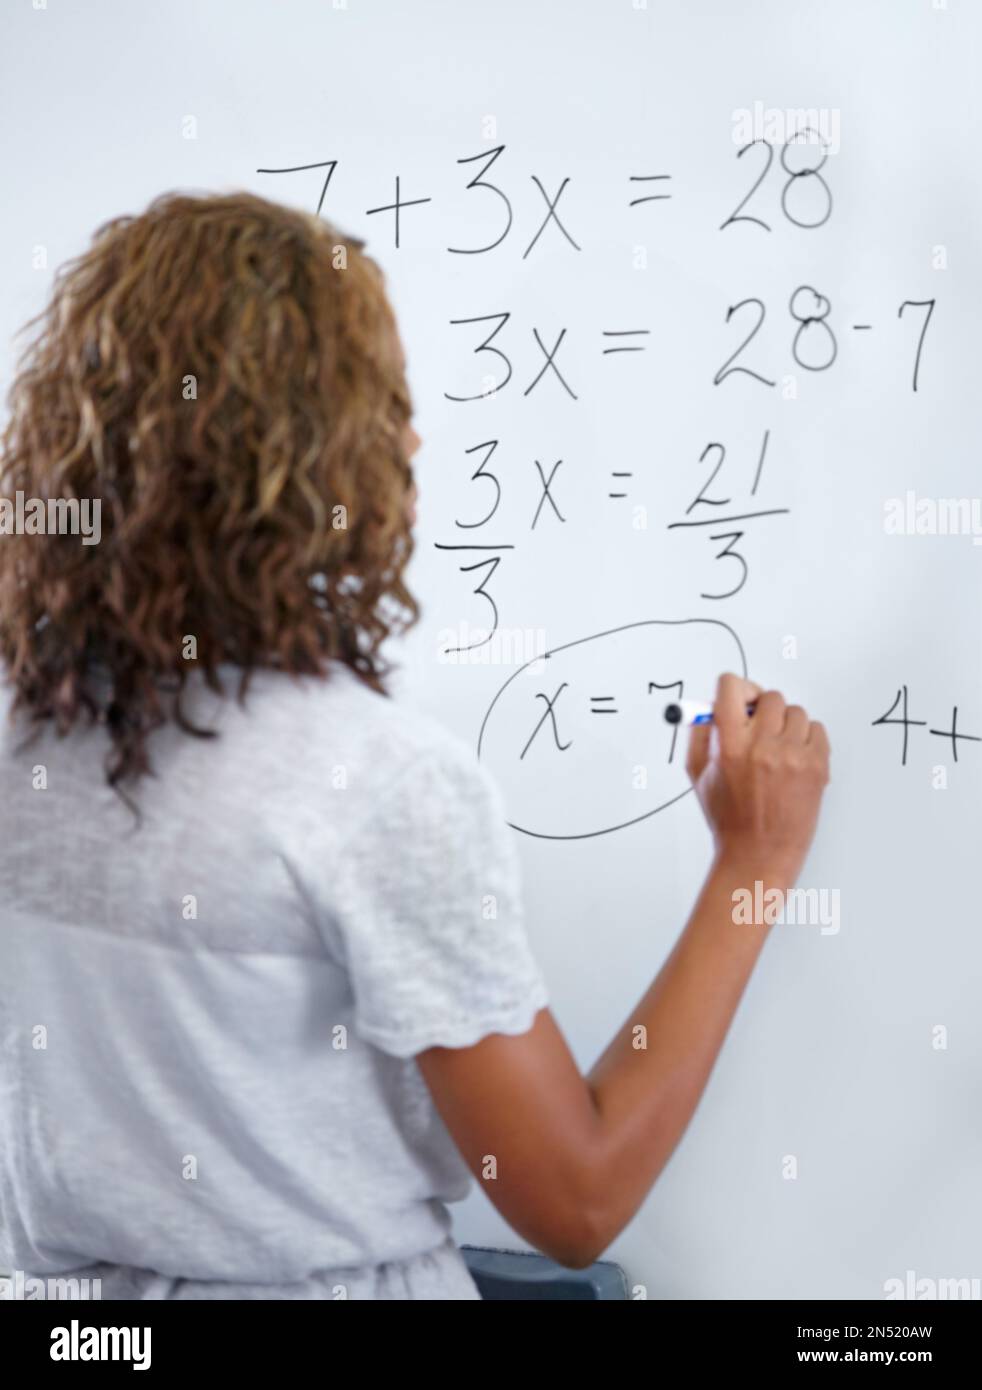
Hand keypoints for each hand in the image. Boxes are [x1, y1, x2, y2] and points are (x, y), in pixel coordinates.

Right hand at [686, 673, 830, 884]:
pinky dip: (806, 739)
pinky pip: (817, 728)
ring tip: (777, 749)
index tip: (737, 699)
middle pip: (769, 696)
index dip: (734, 689)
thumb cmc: (728, 817)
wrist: (760, 853)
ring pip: (795, 711)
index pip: (732, 687)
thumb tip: (709, 702)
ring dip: (785, 725)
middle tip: (758, 729)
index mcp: (729, 745)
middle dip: (762, 710)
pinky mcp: (818, 766)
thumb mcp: (698, 774)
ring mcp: (794, 756)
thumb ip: (701, 732)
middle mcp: (763, 747)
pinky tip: (793, 759)